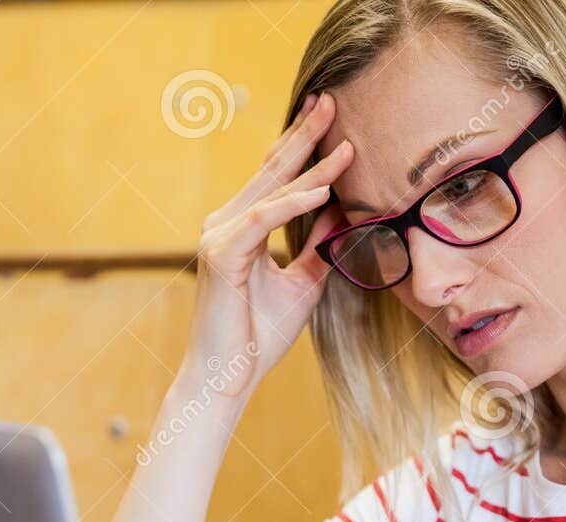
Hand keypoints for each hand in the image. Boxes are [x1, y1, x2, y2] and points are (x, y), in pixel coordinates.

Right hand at [184, 91, 353, 401]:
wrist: (228, 377)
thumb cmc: (258, 336)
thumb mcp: (303, 283)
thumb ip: (319, 247)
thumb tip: (345, 214)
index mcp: (241, 227)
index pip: (277, 179)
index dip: (304, 147)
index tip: (333, 120)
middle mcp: (225, 223)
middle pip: (272, 171)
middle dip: (304, 135)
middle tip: (332, 100)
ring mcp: (219, 236)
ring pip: (272, 191)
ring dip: (310, 165)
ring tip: (343, 140)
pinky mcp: (222, 254)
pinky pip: (264, 220)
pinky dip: (294, 203)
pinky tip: (324, 188)